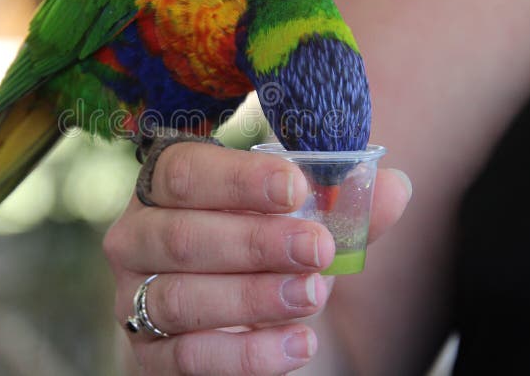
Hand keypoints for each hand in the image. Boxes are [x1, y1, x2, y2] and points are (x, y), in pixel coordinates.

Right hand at [103, 143, 411, 374]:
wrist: (229, 311)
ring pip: (181, 298)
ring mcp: (133, 296)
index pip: (185, 172)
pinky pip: (187, 357)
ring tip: (313, 295)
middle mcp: (136, 236)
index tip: (297, 188)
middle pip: (182, 236)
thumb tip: (395, 189)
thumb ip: (341, 206)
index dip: (238, 180)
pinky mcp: (147, 353)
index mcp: (165, 186)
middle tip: (317, 249)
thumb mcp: (298, 219)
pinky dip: (245, 355)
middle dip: (255, 243)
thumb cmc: (260, 247)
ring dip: (253, 298)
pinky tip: (297, 345)